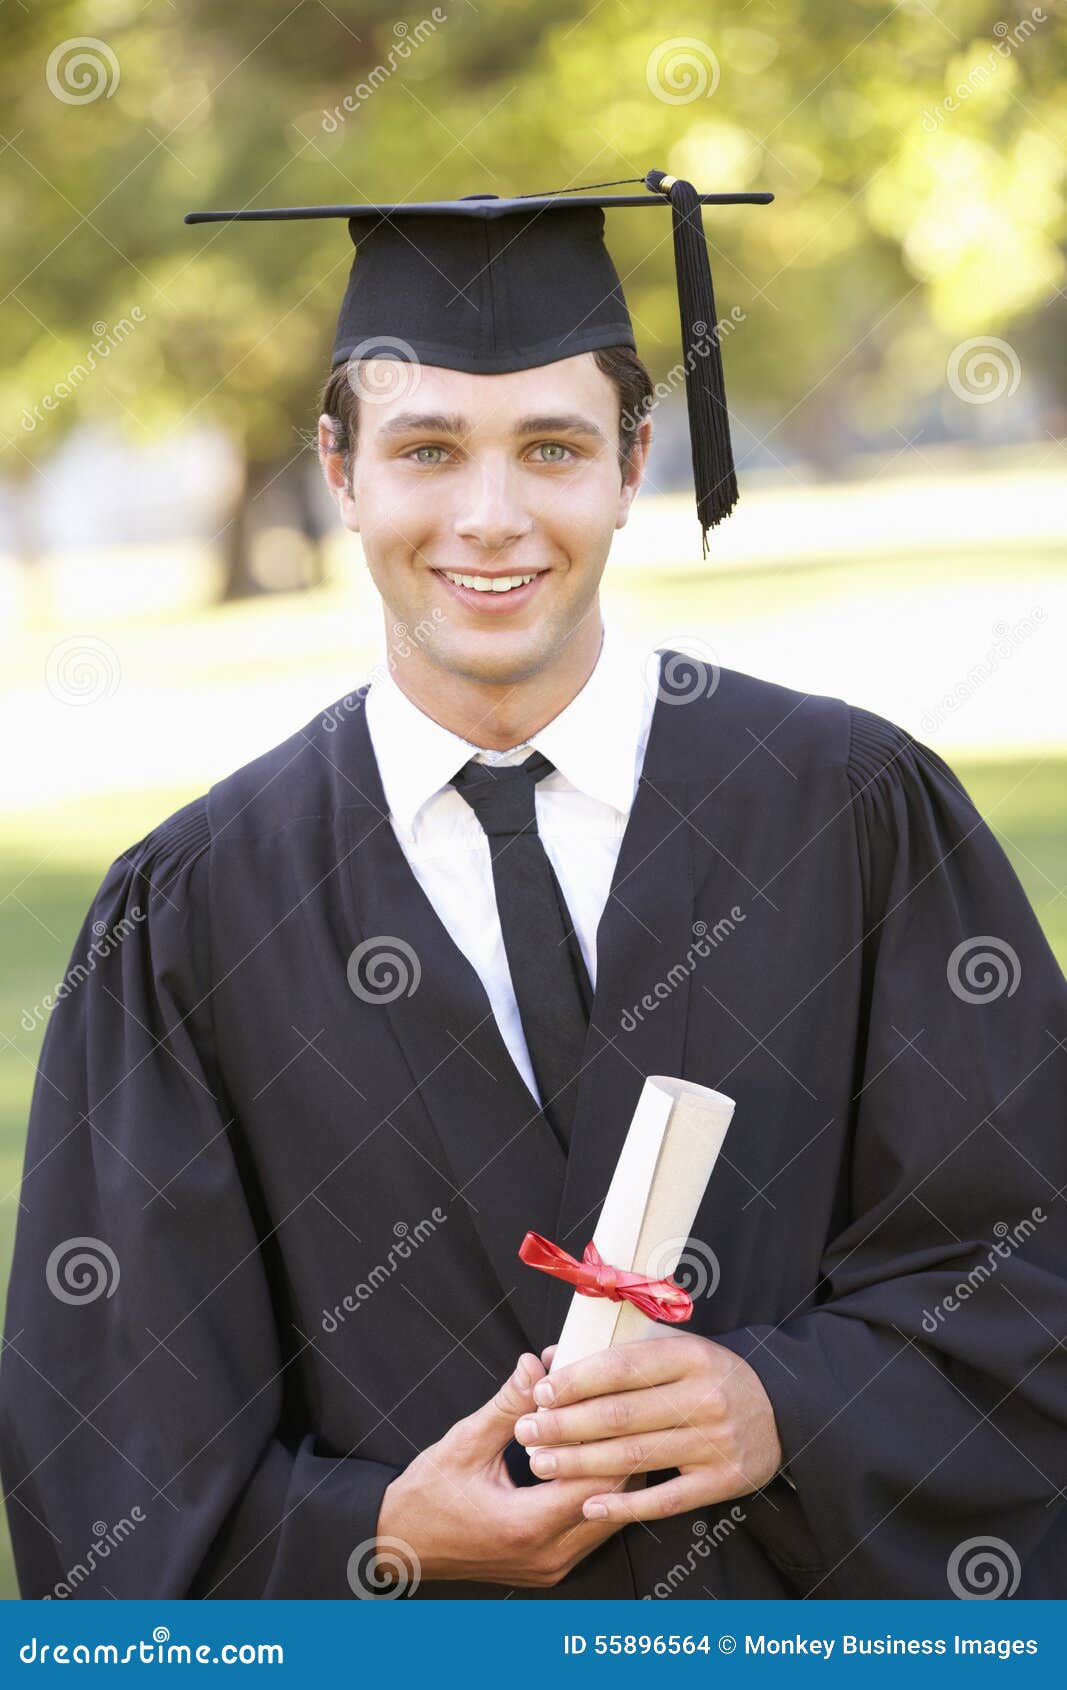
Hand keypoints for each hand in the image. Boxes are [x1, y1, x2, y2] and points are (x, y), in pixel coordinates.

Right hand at [375, 1351, 644, 1586]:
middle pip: (614, 1502)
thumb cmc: (426, 1497)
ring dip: (611, 1474)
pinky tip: (589, 1460)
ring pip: (608, 1518)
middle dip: (618, 1452)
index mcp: (527, 1526)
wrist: (401, 1544)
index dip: (609, 1438)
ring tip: (606, 1429)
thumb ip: (507, 1406)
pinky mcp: (550, 1566)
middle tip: (615, 1408)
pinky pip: (591, 1529)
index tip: (608, 1399)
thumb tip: (536, 1365)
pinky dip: (596, 1494)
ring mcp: (552, 1566)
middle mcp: (548, 1555)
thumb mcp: (464, 1443)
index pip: (599, 1483)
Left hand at [513, 1333, 781, 1524]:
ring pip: (634, 1457)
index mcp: (691, 1355)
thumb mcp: (679, 1347)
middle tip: (528, 1430)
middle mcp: (704, 1397)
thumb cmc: (709, 1374)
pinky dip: (624, 1505)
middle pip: (620, 1415)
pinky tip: (588, 1504)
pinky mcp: (722, 1482)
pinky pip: (664, 1499)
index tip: (540, 1392)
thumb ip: (624, 1351)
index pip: (621, 1368)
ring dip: (580, 1463)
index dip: (576, 1381)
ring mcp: (715, 1442)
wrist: (779, 1410)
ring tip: (540, 1463)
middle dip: (565, 1425)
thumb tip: (555, 1357)